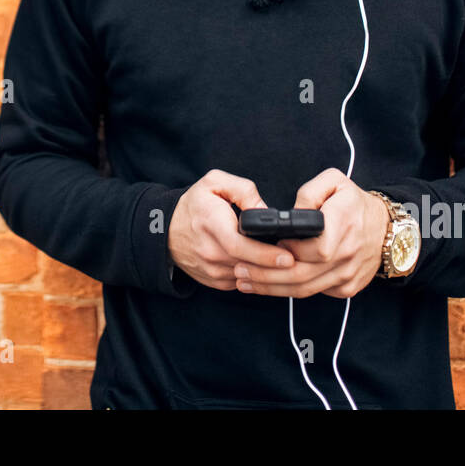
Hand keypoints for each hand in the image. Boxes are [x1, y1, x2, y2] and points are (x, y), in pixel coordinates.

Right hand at [168, 169, 296, 290]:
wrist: (165, 230)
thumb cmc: (194, 205)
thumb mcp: (214, 183)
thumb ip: (243, 190)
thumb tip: (265, 210)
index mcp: (211, 224)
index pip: (240, 245)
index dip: (265, 254)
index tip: (288, 256)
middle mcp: (210, 251)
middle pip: (248, 265)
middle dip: (275, 267)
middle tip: (299, 263)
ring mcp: (211, 270)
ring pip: (246, 278)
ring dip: (268, 274)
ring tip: (287, 266)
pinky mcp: (214, 281)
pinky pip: (240, 283)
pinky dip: (255, 277)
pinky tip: (267, 268)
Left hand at [233, 168, 387, 298]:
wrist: (388, 230)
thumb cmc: (355, 203)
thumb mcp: (335, 181)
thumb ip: (310, 191)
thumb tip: (292, 214)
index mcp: (343, 224)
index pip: (314, 248)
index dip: (287, 252)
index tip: (265, 247)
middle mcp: (347, 254)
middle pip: (302, 274)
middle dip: (266, 275)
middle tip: (240, 271)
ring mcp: (348, 275)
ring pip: (305, 289)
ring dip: (272, 289)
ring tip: (246, 282)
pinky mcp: (347, 288)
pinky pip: (315, 293)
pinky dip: (290, 292)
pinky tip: (269, 287)